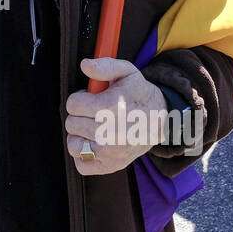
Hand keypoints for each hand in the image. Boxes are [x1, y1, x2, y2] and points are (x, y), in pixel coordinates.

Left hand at [65, 58, 168, 175]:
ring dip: (80, 136)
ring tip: (94, 128)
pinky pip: (81, 164)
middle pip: (72, 124)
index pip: (73, 105)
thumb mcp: (127, 72)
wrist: (161, 120)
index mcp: (112, 107)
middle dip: (81, 116)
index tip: (91, 99)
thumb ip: (104, 66)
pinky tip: (95, 144)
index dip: (80, 99)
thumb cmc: (139, 95)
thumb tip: (85, 65)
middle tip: (96, 113)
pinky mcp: (110, 166)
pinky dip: (85, 155)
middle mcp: (110, 133)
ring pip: (74, 145)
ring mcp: (110, 153)